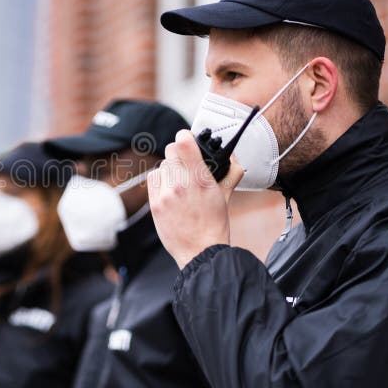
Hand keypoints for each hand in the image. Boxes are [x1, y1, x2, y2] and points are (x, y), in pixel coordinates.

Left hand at [148, 129, 243, 269]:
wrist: (200, 251)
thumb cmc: (214, 225)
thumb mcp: (226, 195)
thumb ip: (230, 173)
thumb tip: (233, 158)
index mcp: (201, 179)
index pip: (183, 142)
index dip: (185, 137)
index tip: (187, 140)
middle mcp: (181, 184)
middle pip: (171, 151)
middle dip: (180, 155)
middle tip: (186, 165)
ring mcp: (166, 194)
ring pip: (162, 165)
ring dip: (170, 169)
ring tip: (179, 182)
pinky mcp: (155, 204)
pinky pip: (153, 178)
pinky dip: (161, 180)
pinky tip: (170, 190)